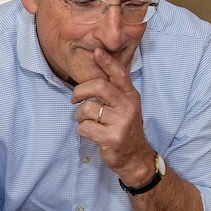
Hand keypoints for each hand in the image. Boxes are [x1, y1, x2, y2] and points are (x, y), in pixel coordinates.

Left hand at [70, 48, 154, 186]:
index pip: (119, 74)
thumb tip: (98, 68)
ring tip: (85, 121)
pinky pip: (85, 128)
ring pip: (87, 109)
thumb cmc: (125, 128)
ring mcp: (121, 123)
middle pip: (99, 87)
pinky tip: (90, 133)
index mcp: (131, 96)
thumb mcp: (126, 106)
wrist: (135, 157)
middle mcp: (128, 107)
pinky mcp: (112, 138)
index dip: (107, 62)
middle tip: (75, 98)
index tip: (96, 52)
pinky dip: (82, 130)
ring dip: (79, 116)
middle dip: (80, 91)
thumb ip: (115, 90)